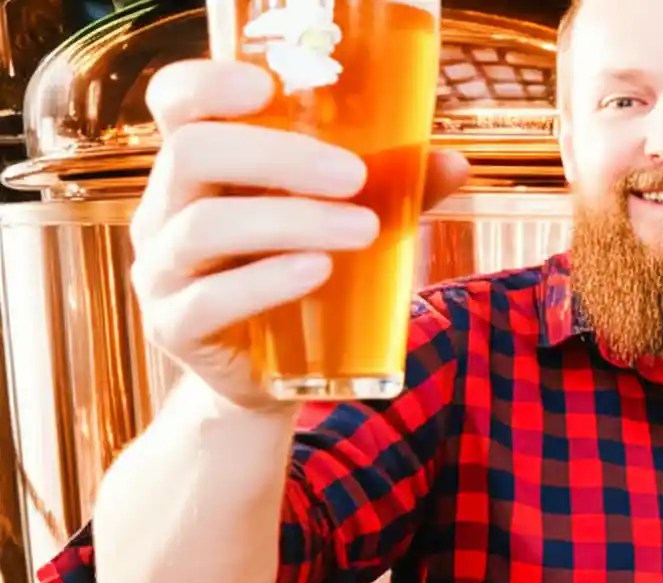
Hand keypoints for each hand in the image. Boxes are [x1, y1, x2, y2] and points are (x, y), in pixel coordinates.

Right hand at [129, 59, 469, 411]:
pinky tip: (317, 271)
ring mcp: (161, 269)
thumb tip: (454, 164)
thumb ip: (388, 188)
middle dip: (278, 157)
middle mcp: (166, 208)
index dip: (208, 82)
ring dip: (291, 220)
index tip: (266, 85)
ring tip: (364, 229)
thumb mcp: (340, 219)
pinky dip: (267, 281)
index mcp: (200, 165)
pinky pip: (208, 299)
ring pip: (204, 227)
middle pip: (191, 153)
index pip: (175, 100)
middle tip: (354, 176)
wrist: (270, 374)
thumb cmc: (301, 273)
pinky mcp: (175, 327)